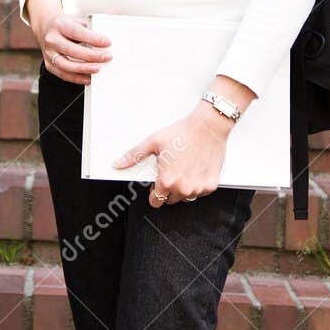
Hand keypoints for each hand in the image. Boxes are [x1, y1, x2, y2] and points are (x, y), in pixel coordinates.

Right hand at [34, 9, 111, 85]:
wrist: (45, 27)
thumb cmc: (64, 25)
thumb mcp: (77, 19)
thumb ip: (95, 20)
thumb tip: (114, 13)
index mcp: (60, 25)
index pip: (77, 32)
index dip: (92, 38)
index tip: (107, 42)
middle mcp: (52, 39)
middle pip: (71, 50)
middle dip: (91, 56)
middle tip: (107, 57)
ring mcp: (49, 53)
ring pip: (65, 64)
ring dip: (83, 69)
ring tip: (97, 69)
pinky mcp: (49, 64)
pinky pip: (62, 74)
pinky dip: (76, 78)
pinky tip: (88, 77)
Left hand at [113, 102, 233, 206]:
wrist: (208, 127)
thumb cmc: (183, 133)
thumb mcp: (153, 142)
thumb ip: (134, 156)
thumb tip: (118, 164)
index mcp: (167, 181)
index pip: (155, 201)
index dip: (154, 193)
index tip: (157, 186)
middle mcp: (183, 188)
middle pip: (171, 200)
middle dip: (169, 189)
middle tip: (172, 172)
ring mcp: (198, 188)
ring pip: (186, 197)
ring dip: (184, 188)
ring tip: (184, 169)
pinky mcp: (211, 185)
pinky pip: (201, 192)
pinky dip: (198, 184)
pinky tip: (196, 170)